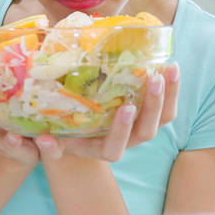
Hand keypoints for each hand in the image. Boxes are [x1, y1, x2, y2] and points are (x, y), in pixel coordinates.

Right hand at [35, 62, 180, 162]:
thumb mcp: (54, 141)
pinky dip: (172, 88)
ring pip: (162, 118)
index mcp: (102, 149)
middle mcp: (126, 141)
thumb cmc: (64, 134)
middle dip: (152, 106)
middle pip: (146, 132)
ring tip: (169, 68)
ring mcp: (140, 129)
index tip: (125, 108)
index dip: (122, 131)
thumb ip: (48, 145)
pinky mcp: (149, 115)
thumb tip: (43, 138)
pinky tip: (171, 66)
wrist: (78, 136)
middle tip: (153, 80)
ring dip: (168, 95)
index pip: (115, 148)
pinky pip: (167, 106)